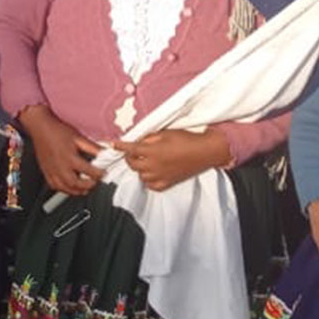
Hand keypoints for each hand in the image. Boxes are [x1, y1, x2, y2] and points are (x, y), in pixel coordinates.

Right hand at [18, 104, 102, 195]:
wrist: (41, 128)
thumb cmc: (58, 131)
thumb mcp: (78, 138)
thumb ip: (93, 147)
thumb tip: (105, 152)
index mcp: (70, 158)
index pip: (88, 171)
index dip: (99, 174)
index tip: (103, 173)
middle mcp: (60, 166)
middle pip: (76, 183)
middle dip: (88, 185)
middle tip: (94, 182)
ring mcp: (52, 170)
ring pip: (65, 188)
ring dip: (76, 191)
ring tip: (84, 188)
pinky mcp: (46, 171)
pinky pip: (54, 186)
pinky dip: (63, 189)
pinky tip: (69, 187)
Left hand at [113, 129, 230, 191]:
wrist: (205, 151)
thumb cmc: (186, 139)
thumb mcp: (165, 133)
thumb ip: (149, 138)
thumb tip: (138, 141)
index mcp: (153, 151)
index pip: (130, 149)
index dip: (120, 146)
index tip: (114, 144)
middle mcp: (154, 165)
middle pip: (133, 164)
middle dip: (130, 157)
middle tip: (134, 152)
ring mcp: (161, 176)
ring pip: (141, 176)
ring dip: (139, 168)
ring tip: (145, 162)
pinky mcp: (169, 183)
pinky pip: (151, 186)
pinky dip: (148, 180)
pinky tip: (151, 173)